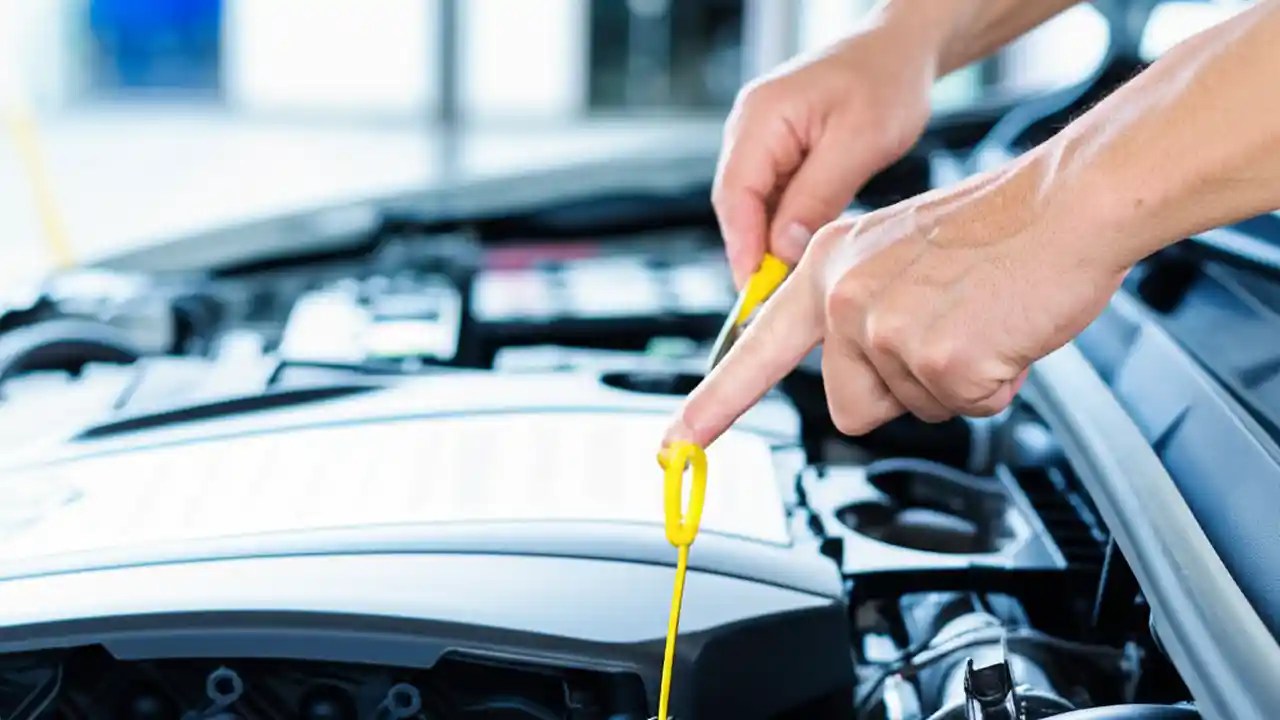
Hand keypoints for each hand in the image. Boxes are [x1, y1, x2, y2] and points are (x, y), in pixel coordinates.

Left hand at [666, 161, 1127, 448]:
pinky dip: (996, 382)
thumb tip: (852, 377)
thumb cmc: (995, 232)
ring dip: (954, 381)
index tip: (676, 444)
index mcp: (826, 267)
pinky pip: (966, 406)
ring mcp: (885, 327)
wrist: (1066, 204)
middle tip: (949, 330)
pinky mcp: (937, 356)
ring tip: (979, 318)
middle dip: (904, 391)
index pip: (757, 350)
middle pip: (854, 407)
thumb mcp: (895, 256)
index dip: (713, 405)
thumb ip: (856, 310)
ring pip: (913, 409)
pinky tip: (1004, 330)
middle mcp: (843, 296)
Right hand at [714, 15, 937, 285]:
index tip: (756, 295)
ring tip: (793, 283)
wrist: (901, 48)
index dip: (743, 249)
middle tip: (775, 302)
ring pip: (754, 205)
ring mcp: (761, 137)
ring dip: (771, 242)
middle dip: (754, 253)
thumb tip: (783, 249)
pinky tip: (805, 249)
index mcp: (761, 117)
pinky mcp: (779, 148)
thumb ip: (817, 196)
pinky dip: (786, 225)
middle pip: (737, 204)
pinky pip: (773, 195)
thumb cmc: (886, 82)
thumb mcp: (860, 143)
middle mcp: (750, 127)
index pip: (735, 195)